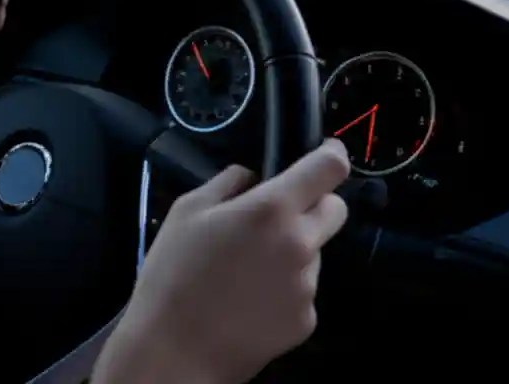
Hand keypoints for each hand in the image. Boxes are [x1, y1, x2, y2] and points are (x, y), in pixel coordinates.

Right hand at [93, 139, 350, 383]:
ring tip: (245, 272)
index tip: (325, 155)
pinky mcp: (305, 320)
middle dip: (315, 206)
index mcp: (271, 210)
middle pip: (336, 210)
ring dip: (293, 252)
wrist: (174, 352)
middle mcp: (299, 245)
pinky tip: (249, 301)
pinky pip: (302, 292)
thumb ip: (229, 183)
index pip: (329, 168)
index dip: (331, 155)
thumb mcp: (187, 211)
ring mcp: (306, 286)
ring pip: (315, 252)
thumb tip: (253, 177)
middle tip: (276, 219)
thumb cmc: (173, 277)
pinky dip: (283, 291)